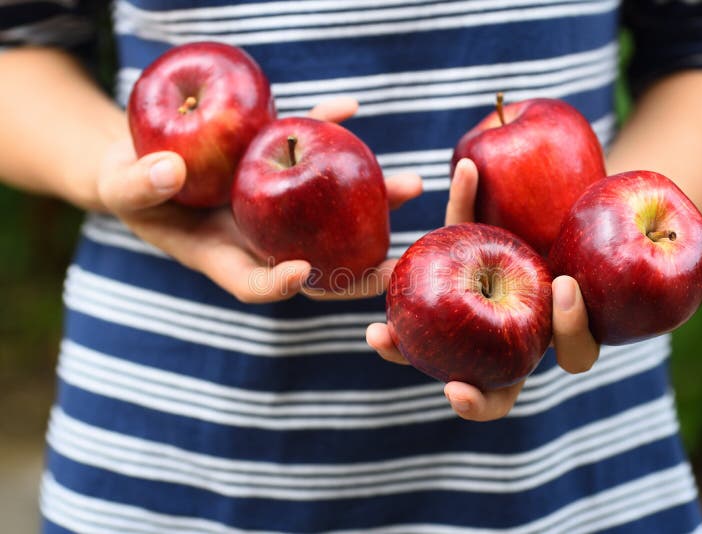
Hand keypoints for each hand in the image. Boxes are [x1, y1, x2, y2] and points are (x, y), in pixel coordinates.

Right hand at [96, 98, 422, 302]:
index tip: (302, 272)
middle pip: (315, 259)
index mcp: (223, 256)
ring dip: (372, 199)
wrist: (147, 161)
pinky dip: (326, 126)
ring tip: (412, 186)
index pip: (253, 282)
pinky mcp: (278, 164)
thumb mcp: (123, 189)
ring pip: (329, 209)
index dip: (277, 283)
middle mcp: (261, 236)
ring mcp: (277, 203)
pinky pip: (307, 149)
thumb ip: (140, 186)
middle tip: (396, 268)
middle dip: (358, 270)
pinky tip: (349, 108)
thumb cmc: (130, 187)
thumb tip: (169, 171)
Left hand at [367, 158, 701, 421]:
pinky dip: (409, 279)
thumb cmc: (604, 235)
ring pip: (441, 349)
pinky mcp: (450, 280)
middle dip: (475, 393)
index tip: (561, 292)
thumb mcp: (636, 241)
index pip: (568, 352)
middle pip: (496, 382)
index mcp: (563, 330)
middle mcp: (518, 336)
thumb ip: (681, 255)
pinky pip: (429, 285)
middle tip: (452, 386)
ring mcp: (479, 317)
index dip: (567, 334)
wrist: (563, 214)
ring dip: (407, 350)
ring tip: (378, 338)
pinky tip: (385, 279)